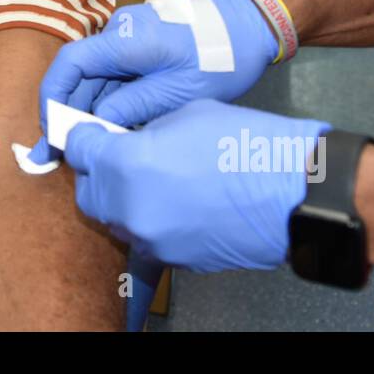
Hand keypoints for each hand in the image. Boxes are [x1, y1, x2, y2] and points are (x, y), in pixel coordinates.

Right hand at [40, 0, 281, 128]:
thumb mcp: (177, 92)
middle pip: (77, 75)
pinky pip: (111, 76)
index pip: (70, 63)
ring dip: (83, 112)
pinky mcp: (136, 48)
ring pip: (93, 79)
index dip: (52, 98)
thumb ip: (131, 108)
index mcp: (126, 39)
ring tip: (73, 152)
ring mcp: (126, 39)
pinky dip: (103, 103)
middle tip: (51, 156)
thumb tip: (94, 127)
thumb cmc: (220, 58)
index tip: (51, 133)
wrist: (249, 28)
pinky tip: (99, 133)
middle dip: (63, 114)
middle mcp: (118, 33)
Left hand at [63, 99, 329, 272]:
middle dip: (98, 171)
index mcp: (126, 164)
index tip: (89, 131)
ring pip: (115, 218)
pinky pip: (147, 236)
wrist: (294, 192)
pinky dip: (151, 219)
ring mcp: (151, 238)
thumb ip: (141, 130)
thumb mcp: (184, 115)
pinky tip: (177, 200)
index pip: (78, 149)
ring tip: (152, 178)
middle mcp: (130, 207)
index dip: (83, 136)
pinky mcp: (174, 258)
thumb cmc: (245, 145)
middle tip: (119, 154)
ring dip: (123, 197)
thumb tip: (124, 140)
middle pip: (88, 191)